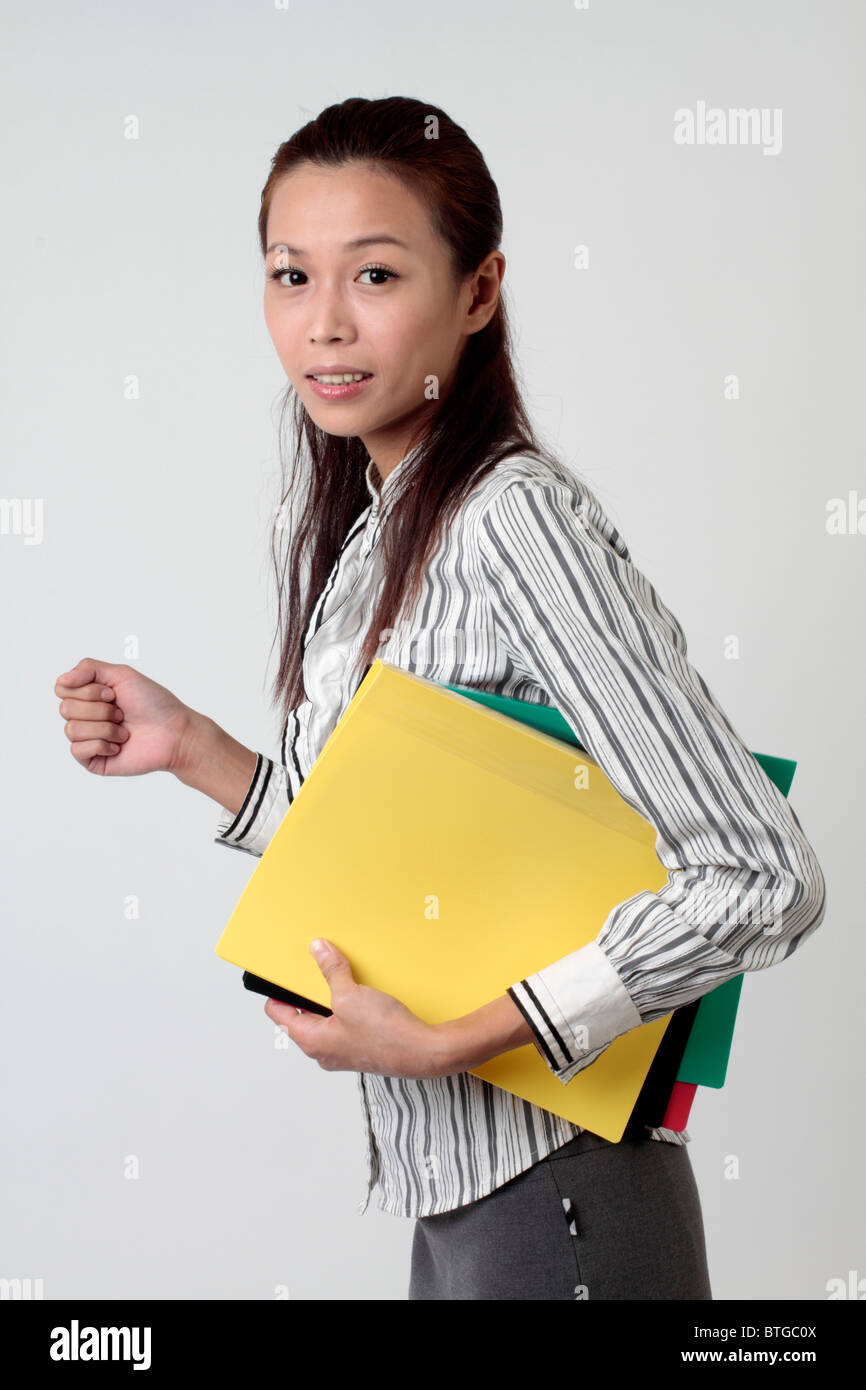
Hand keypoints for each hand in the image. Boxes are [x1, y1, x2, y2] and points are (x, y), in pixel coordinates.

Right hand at [54, 657, 192, 776]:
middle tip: (122, 713)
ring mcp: (88, 739)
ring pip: (71, 729)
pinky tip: (119, 746)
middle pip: (66, 709)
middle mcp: (85, 717)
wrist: (174, 732)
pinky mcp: (92, 760)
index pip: (62, 689)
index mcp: (89, 696)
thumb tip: (61, 680)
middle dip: (100, 709)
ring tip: (124, 731)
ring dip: (105, 727)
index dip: (87, 690)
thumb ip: (88, 668)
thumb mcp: (122, 674)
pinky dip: (102, 745)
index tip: (111, 693)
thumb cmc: (153, 703)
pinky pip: (77, 750)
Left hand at [264, 939, 452, 1079]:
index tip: (280, 973)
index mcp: (311, 1041)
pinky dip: (348, 1007)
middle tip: (316, 970)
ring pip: (326, 1018)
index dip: (278, 990)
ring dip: (332, 997)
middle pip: (302, 1015)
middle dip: (308, 991)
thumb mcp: (351, 995)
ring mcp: (342, 1051)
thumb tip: (318, 951)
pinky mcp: (361, 1047)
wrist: (425, 1052)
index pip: (278, 1014)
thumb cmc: (387, 1036)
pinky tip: (363, 994)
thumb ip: (331, 971)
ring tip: (343, 979)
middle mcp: (323, 1051)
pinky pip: (345, 1023)